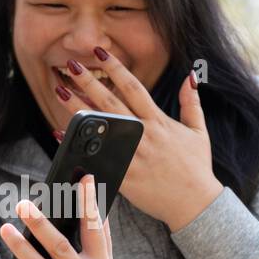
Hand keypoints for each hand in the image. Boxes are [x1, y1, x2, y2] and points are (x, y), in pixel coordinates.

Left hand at [56, 50, 222, 231]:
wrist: (196, 205)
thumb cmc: (196, 168)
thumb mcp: (199, 132)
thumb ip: (191, 103)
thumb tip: (190, 77)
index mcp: (159, 122)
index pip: (134, 88)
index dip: (116, 68)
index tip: (100, 53)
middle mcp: (143, 136)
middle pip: (111, 103)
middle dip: (89, 82)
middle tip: (71, 65)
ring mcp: (132, 157)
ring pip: (99, 128)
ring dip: (78, 110)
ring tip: (60, 93)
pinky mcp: (124, 178)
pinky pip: (96, 158)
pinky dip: (79, 147)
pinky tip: (62, 135)